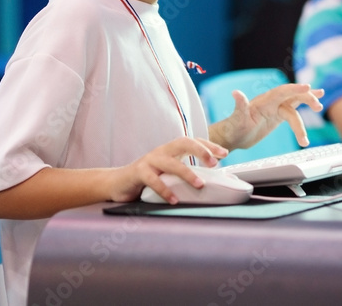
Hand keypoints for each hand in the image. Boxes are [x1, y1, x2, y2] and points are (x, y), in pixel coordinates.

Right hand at [107, 136, 227, 204]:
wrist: (116, 183)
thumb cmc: (146, 180)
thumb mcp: (167, 174)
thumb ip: (183, 175)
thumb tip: (209, 184)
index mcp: (170, 150)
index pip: (193, 141)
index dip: (209, 146)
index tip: (225, 153)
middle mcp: (161, 151)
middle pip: (183, 142)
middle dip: (201, 150)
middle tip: (214, 162)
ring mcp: (149, 160)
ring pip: (171, 162)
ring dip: (187, 173)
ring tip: (199, 184)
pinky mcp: (138, 172)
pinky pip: (153, 180)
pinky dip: (165, 190)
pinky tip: (174, 199)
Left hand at [212, 83, 324, 150]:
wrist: (232, 137)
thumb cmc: (233, 129)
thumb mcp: (237, 119)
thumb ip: (240, 106)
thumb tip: (236, 93)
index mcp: (264, 101)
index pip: (282, 91)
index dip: (294, 89)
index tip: (308, 87)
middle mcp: (271, 102)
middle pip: (293, 95)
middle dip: (306, 98)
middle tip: (317, 106)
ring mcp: (275, 108)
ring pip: (296, 102)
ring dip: (308, 104)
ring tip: (320, 108)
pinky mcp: (278, 116)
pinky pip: (294, 110)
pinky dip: (305, 106)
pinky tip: (317, 103)